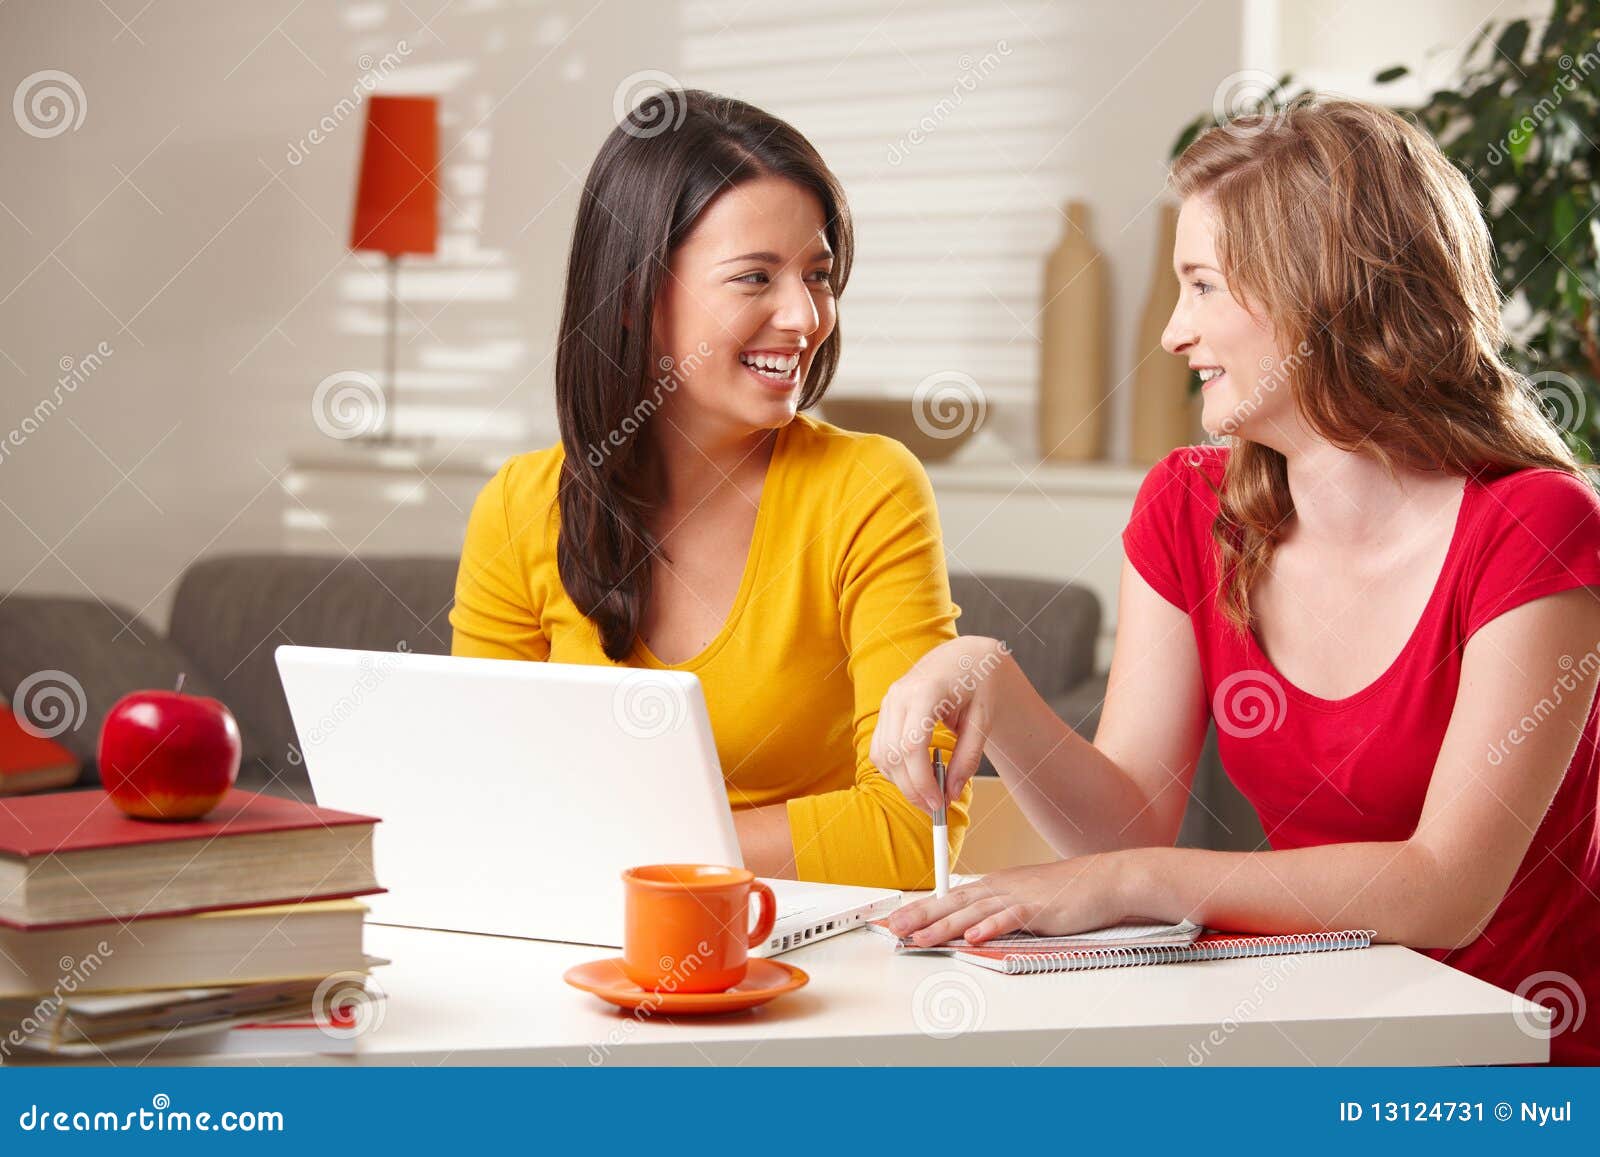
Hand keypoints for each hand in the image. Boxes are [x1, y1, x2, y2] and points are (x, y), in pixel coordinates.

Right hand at [869, 635, 1013, 812]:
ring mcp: (889, 700)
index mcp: (926, 691)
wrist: (966, 656)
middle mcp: (900, 694)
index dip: (922, 780)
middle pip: (894, 754)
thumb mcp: (983, 720)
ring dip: (900, 781)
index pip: (912, 746)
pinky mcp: (886, 708)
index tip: (938, 803)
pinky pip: (881, 747)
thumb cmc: (978, 682)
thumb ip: (967, 757)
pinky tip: (915, 776)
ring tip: (927, 794)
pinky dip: (894, 768)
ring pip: (882, 754)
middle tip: (934, 808)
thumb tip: (951, 792)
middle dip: (912, 788)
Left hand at [885, 855, 1131, 946]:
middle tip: (894, 927)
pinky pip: (1010, 919)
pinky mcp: (1039, 910)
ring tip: (920, 938)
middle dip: (921, 915)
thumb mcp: (1023, 898)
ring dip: (945, 926)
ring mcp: (1019, 897)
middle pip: (953, 901)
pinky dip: (990, 927)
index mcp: (995, 885)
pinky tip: (972, 937)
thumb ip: (997, 911)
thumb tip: (970, 924)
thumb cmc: (1066, 892)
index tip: (898, 919)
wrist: (1103, 880)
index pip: (950, 896)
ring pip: (974, 911)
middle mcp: (1001, 888)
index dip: (922, 907)